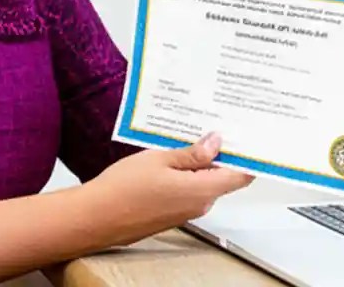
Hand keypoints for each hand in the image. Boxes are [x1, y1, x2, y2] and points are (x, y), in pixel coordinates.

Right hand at [83, 133, 252, 246]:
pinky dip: (185, 175)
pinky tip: (171, 158)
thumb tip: (217, 142)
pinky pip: (187, 191)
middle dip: (220, 154)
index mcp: (201, 190)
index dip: (247, 157)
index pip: (240, 176)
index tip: (247, 137)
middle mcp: (198, 205)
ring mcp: (184, 212)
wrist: (95, 217)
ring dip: (199, 163)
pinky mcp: (171, 215)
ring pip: (203, 183)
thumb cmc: (123, 187)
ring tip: (187, 137)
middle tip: (212, 126)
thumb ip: (192, 153)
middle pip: (222, 177)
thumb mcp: (159, 159)